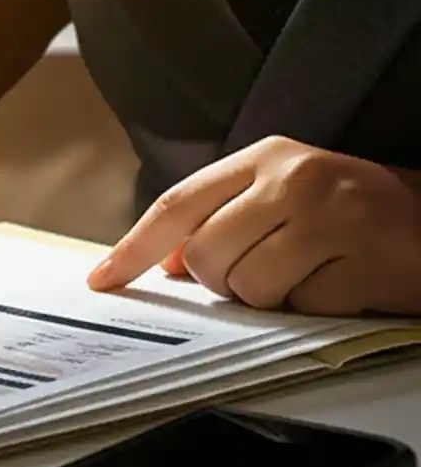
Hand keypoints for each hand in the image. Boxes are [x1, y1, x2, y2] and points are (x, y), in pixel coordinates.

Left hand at [87, 136, 420, 315]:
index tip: (102, 280)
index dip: (133, 248)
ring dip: (273, 297)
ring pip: (248, 288)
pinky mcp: (363, 261)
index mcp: (268, 156)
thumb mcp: (284, 198)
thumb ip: (222, 221)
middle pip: (207, 256)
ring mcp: (332, 217)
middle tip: (273, 268)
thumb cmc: (354, 213)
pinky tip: (343, 281)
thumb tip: (165, 265)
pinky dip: (316, 308)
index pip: (177, 204)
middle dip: (226, 280)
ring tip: (312, 271)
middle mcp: (296, 178)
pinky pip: (301, 310)